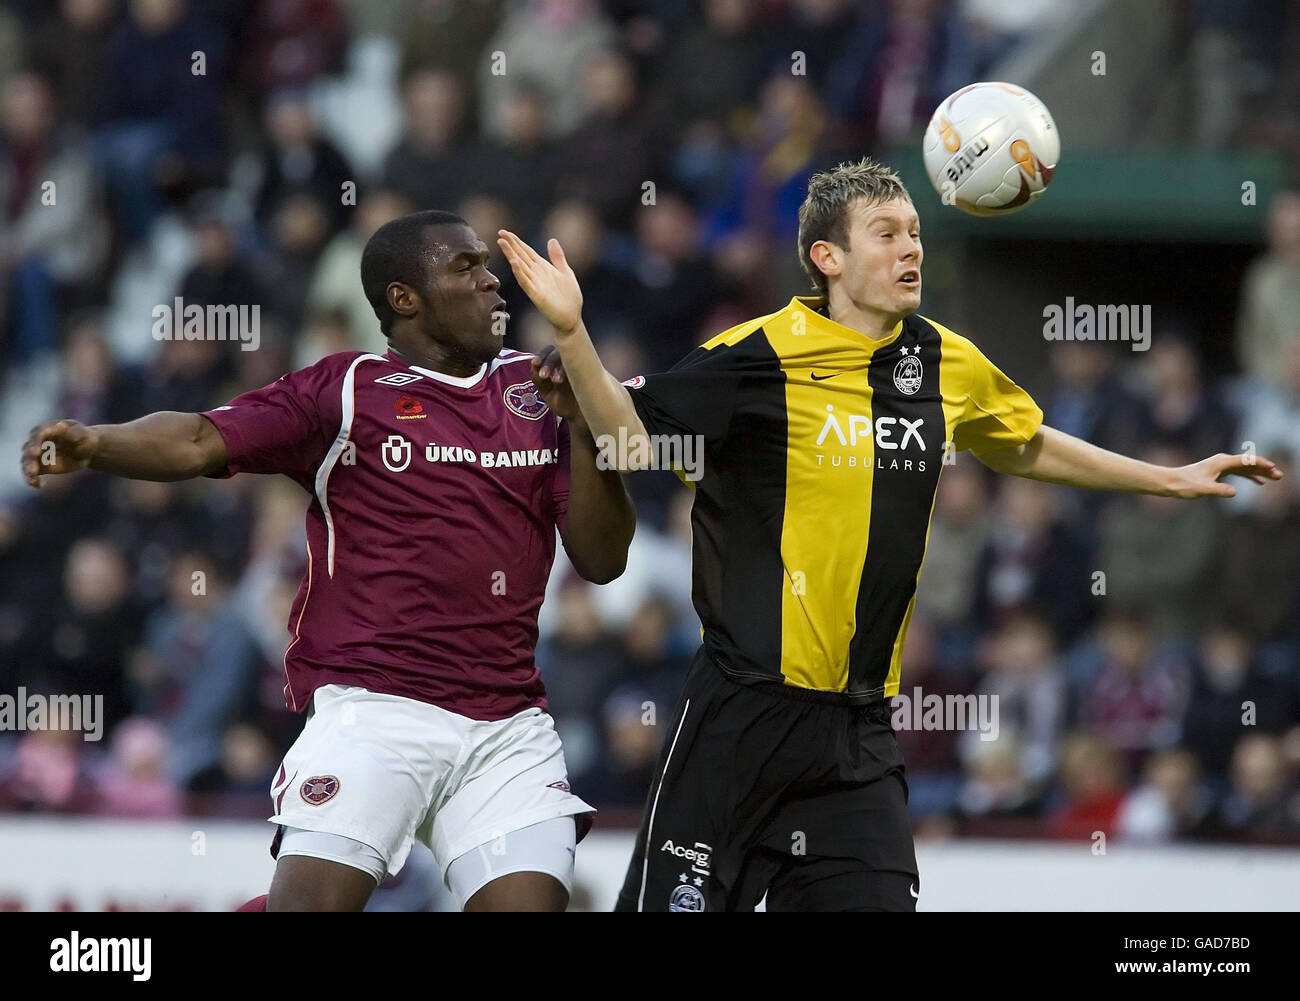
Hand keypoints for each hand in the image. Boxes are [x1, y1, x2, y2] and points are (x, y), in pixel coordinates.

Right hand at [21, 419, 99, 487]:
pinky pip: (32, 474)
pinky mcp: (40, 466)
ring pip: (27, 462)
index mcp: (47, 429)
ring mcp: (37, 454)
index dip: (35, 443)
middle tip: (32, 470)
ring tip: (33, 480)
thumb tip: (61, 425)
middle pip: (29, 449)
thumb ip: (73, 432)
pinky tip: (39, 485)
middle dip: (30, 460)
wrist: (87, 451)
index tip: (36, 452)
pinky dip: (33, 480)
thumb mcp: (83, 434)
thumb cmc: (85, 438)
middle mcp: (37, 441)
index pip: (38, 434)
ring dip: (28, 471)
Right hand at [496, 230, 582, 335]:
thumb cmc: (569, 297)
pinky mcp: (536, 295)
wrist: (572, 317)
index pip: (527, 252)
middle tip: (500, 233)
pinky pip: (526, 282)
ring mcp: (535, 284)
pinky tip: (514, 263)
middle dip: (511, 245)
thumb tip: (551, 240)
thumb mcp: (566, 272)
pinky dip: (520, 272)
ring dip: (511, 254)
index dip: (517, 242)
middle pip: (521, 256)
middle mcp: (536, 274)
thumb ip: (557, 257)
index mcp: (542, 268)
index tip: (506, 232)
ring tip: (502, 242)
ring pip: (520, 266)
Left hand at [531, 345, 585, 427]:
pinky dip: (575, 369)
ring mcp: (581, 365)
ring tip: (557, 381)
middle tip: (543, 375)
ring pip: (571, 357)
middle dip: (549, 362)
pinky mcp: (593, 371)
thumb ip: (539, 381)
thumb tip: (534, 366)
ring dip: (562, 367)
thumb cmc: (564, 403)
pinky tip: (569, 379)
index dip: (541, 355)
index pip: (548, 352)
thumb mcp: (548, 393)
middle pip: (558, 352)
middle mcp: (568, 360)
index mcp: (555, 363)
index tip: (535, 363)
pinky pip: (584, 365)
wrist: (583, 417)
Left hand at [1167, 451, 1282, 497]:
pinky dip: (1249, 476)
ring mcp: (1220, 466)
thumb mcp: (1202, 489)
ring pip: (1244, 468)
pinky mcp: (1218, 472)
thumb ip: (1219, 490)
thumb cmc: (1185, 485)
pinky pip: (1238, 472)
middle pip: (1248, 463)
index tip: (1272, 468)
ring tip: (1273, 478)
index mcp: (1220, 462)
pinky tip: (1258, 483)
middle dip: (1264, 468)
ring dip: (1259, 472)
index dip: (1260, 464)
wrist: (1171, 482)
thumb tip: (1234, 492)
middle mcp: (1222, 461)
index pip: (1245, 461)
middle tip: (1279, 476)